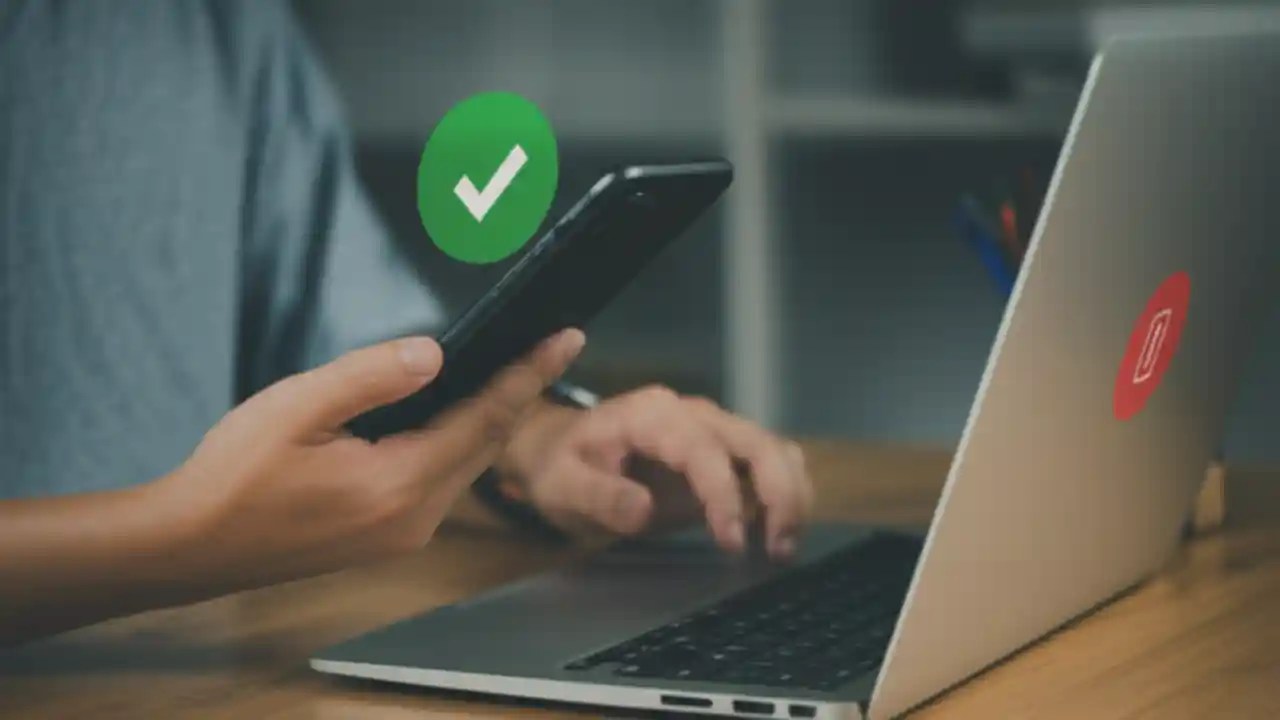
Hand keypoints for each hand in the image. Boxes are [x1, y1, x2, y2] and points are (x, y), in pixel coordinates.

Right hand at [156, 329, 583, 591]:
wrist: (190, 546)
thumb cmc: (232, 478)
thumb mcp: (297, 408)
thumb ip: (371, 376)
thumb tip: (434, 353)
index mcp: (397, 485)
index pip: (485, 419)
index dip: (528, 374)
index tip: (566, 339)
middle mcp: (414, 518)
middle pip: (486, 443)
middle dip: (522, 389)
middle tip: (553, 342)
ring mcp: (404, 533)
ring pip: (467, 463)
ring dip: (492, 416)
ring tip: (517, 367)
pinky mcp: (389, 535)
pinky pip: (442, 479)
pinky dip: (459, 441)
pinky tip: (460, 411)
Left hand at [497, 386, 812, 557]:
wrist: (559, 447)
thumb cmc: (560, 466)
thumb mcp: (562, 485)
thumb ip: (600, 496)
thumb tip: (644, 509)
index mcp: (651, 416)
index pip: (703, 450)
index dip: (723, 495)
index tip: (729, 543)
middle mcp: (691, 413)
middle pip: (755, 441)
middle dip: (778, 493)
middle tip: (778, 549)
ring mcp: (711, 428)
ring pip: (772, 448)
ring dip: (790, 494)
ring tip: (783, 547)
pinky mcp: (722, 450)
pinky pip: (769, 460)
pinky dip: (784, 492)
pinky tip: (776, 532)